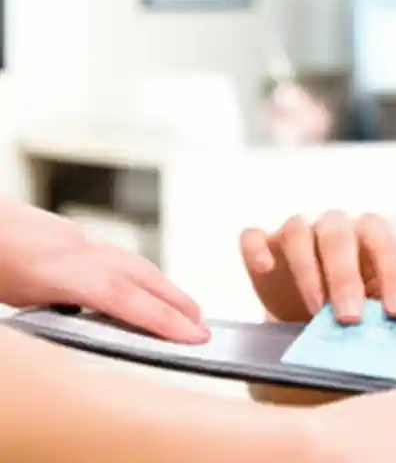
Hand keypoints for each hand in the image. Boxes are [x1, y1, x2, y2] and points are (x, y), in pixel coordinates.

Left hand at [0, 200, 208, 342]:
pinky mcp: (64, 233)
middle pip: (140, 277)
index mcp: (61, 270)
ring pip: (130, 263)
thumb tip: (84, 322)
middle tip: (204, 324)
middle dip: (176, 302)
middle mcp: (76, 250)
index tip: (196, 336)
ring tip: (182, 305)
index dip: (164, 320)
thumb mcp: (12, 293)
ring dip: (161, 285)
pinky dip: (136, 273)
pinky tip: (135, 283)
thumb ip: (46, 309)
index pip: (126, 298)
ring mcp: (73, 238)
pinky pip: (113, 255)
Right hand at [240, 211, 395, 323]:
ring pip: (298, 232)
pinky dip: (256, 249)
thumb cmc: (354, 304)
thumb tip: (393, 338)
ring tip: (314, 310)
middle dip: (345, 278)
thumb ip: (382, 315)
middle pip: (338, 236)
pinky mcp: (265, 246)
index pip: (385, 242)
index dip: (394, 275)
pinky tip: (264, 268)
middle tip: (350, 318)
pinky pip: (253, 236)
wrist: (312, 311)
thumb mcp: (373, 308)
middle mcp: (334, 225)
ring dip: (307, 271)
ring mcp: (298, 232)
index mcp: (371, 232)